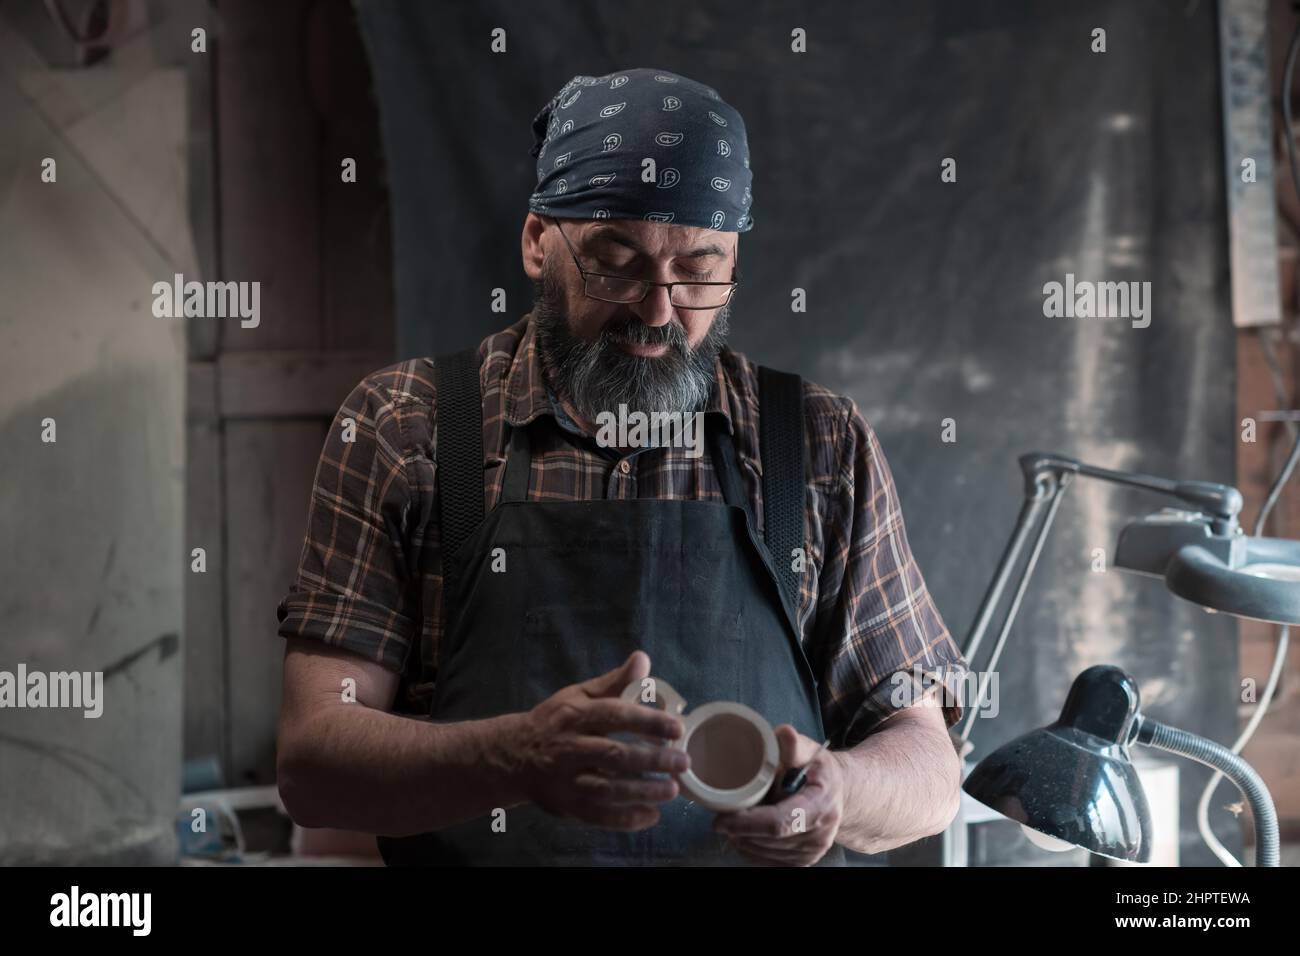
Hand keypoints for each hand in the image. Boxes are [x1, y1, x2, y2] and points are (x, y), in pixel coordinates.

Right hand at [511, 651, 688, 830]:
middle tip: (683, 763)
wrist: (513, 755)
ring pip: (607, 790)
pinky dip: (625, 819)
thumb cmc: (555, 721)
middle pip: (613, 755)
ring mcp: (566, 780)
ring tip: (672, 790)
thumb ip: (614, 682)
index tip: (676, 728)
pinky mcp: (566, 806)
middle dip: (651, 760)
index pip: (615, 716)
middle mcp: (569, 748)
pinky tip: (651, 816)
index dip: (647, 722)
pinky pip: (597, 816)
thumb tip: (643, 659)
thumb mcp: (579, 695)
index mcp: (576, 715)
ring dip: (642, 792)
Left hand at [713, 725, 842, 864]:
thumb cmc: (819, 771)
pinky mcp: (802, 863)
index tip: (721, 819)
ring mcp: (811, 854)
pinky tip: (747, 829)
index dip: (747, 823)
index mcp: (821, 807)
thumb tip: (784, 733)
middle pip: (767, 840)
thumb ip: (794, 746)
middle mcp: (819, 836)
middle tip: (724, 810)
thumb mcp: (810, 751)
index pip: (778, 823)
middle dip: (739, 828)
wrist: (839, 794)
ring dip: (743, 836)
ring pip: (762, 852)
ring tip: (740, 814)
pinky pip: (765, 860)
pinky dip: (749, 845)